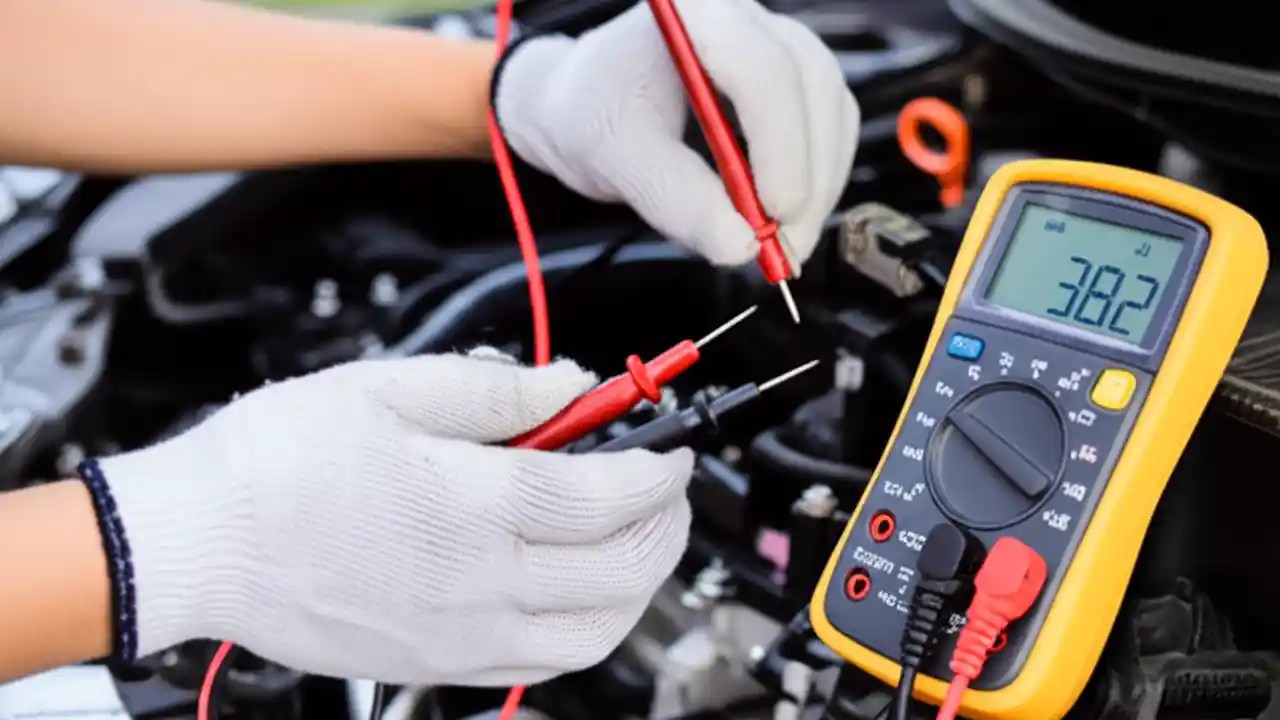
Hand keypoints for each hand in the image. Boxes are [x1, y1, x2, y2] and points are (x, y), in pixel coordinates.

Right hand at [89, 352, 693, 685]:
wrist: (199, 541)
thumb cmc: (277, 462)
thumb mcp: (388, 390)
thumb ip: (497, 390)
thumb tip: (575, 384)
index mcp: (469, 505)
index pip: (606, 498)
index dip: (658, 473)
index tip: (673, 451)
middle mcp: (477, 583)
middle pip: (620, 572)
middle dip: (665, 526)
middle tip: (667, 489)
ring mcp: (461, 637)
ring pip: (596, 633)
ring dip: (639, 585)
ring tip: (635, 540)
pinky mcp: (439, 667)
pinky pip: (545, 664)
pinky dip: (589, 629)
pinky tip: (580, 591)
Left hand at [493, 0, 857, 271]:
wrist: (585, 104)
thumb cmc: (593, 117)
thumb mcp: (618, 161)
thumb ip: (675, 199)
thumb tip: (739, 246)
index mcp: (698, 14)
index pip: (762, 71)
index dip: (779, 146)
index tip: (774, 214)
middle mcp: (745, 17)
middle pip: (811, 86)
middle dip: (807, 174)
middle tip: (787, 246)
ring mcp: (775, 41)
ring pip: (829, 105)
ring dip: (819, 179)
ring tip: (786, 241)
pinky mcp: (791, 75)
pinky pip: (827, 120)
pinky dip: (817, 173)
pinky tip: (788, 215)